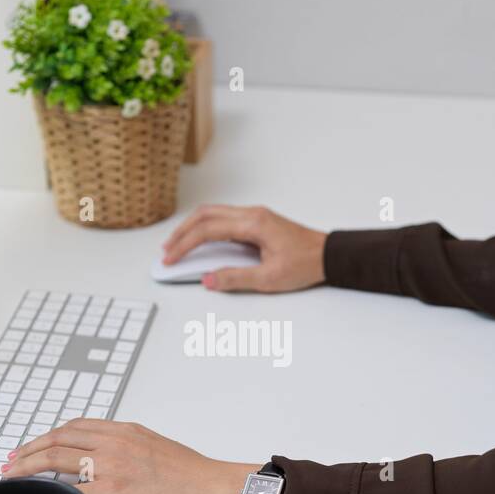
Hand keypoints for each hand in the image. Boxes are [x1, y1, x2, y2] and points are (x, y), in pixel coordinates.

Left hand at [2, 418, 258, 493]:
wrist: (210, 487)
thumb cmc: (191, 474)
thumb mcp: (153, 446)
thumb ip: (125, 447)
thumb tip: (104, 458)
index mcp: (123, 430)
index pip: (74, 426)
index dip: (47, 436)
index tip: (31, 447)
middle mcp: (113, 442)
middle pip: (57, 439)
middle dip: (28, 451)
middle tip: (11, 463)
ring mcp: (112, 465)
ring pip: (57, 459)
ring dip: (29, 468)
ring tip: (13, 477)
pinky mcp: (114, 491)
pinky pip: (72, 489)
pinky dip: (51, 491)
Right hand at [161, 205, 327, 292]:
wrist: (327, 255)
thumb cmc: (305, 263)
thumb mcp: (269, 278)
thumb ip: (235, 278)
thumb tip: (208, 280)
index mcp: (253, 224)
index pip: (207, 231)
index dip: (184, 245)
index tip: (171, 259)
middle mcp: (251, 214)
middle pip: (204, 215)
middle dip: (181, 232)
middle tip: (167, 250)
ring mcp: (254, 216)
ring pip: (213, 213)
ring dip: (192, 228)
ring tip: (178, 245)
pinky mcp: (256, 222)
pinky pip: (224, 219)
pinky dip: (206, 228)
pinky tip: (200, 241)